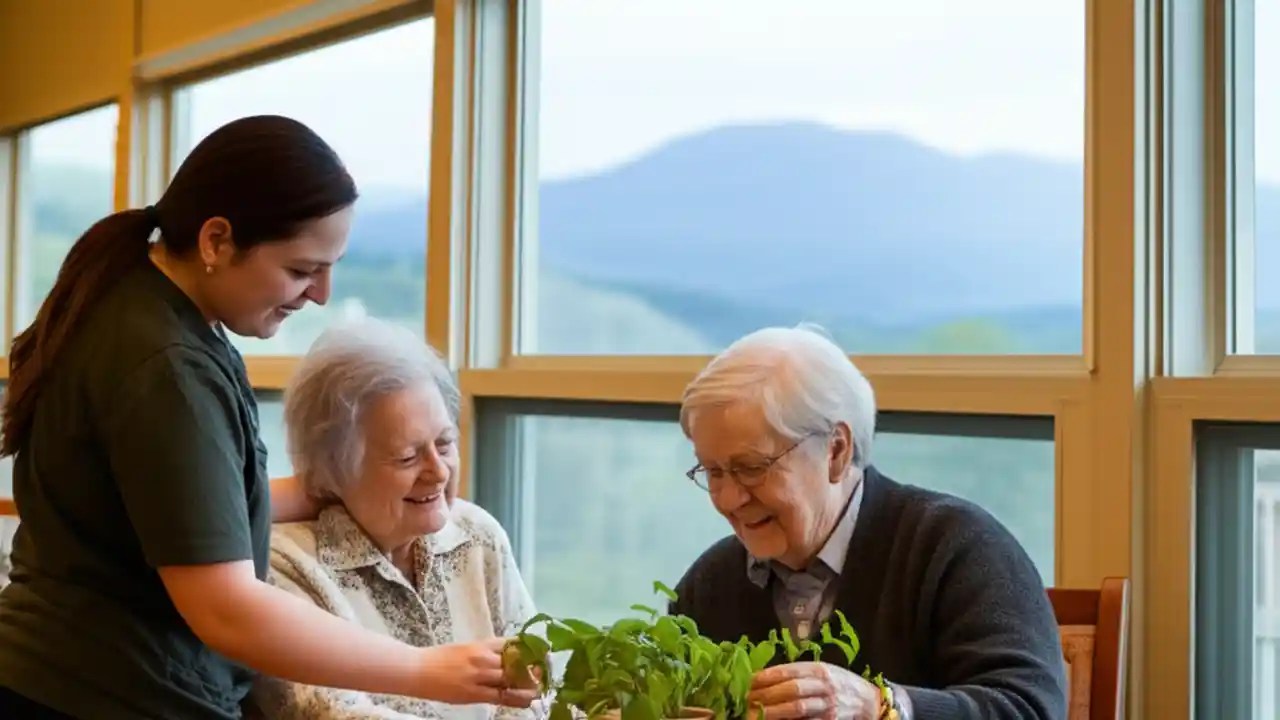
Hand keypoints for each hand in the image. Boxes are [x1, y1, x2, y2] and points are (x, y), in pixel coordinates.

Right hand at [416, 637, 540, 707]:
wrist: (417, 670)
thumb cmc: (439, 658)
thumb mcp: (465, 648)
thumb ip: (485, 651)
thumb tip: (507, 654)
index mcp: (481, 644)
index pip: (512, 644)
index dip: (529, 649)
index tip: (541, 653)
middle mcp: (483, 658)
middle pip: (516, 662)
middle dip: (532, 667)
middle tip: (545, 672)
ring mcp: (479, 676)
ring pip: (511, 680)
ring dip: (528, 684)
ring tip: (540, 687)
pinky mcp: (473, 694)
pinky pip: (500, 697)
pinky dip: (515, 699)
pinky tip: (527, 700)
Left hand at [747, 662, 879, 719]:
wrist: (868, 702)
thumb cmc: (839, 683)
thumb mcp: (821, 671)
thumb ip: (797, 673)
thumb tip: (763, 677)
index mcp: (819, 669)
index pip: (789, 671)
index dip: (767, 676)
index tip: (748, 681)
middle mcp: (824, 686)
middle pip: (792, 689)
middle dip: (766, 694)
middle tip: (745, 699)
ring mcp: (827, 706)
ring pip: (797, 708)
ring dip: (773, 712)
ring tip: (753, 714)